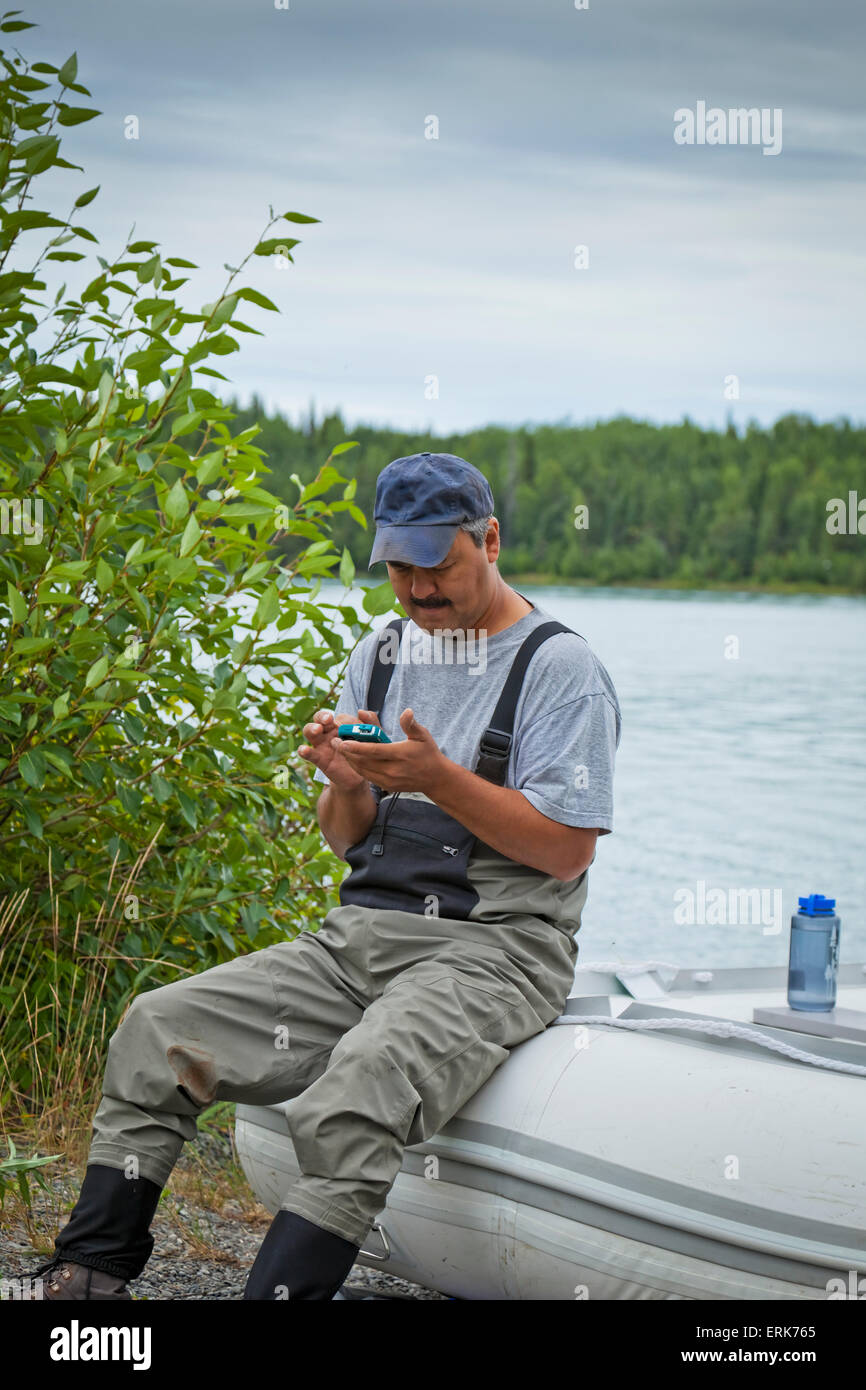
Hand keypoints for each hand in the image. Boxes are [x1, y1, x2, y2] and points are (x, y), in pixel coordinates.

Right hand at [298, 707, 382, 791]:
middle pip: (319, 718)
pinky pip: (309, 754)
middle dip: (322, 716)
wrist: (360, 778)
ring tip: (317, 730)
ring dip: (311, 728)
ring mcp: (322, 745)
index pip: (339, 716)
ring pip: (310, 731)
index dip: (345, 719)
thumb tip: (361, 711)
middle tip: (329, 720)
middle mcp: (329, 732)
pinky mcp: (319, 759)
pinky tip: (304, 750)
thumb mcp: (371, 740)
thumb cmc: (364, 755)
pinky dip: (304, 751)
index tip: (351, 723)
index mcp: (341, 725)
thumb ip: (370, 724)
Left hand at [333, 707, 448, 795]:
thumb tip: (406, 712)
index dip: (355, 746)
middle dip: (346, 752)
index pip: (372, 750)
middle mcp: (392, 770)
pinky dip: (357, 767)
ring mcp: (389, 780)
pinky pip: (367, 776)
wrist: (435, 779)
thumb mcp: (422, 735)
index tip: (342, 740)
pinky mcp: (387, 786)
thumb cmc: (428, 753)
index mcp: (399, 755)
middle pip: (363, 761)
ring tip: (340, 748)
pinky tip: (351, 759)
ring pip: (363, 770)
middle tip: (334, 741)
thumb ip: (411, 724)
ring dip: (350, 760)